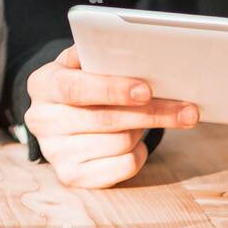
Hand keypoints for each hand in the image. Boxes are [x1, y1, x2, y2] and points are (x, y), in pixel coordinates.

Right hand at [24, 45, 198, 187]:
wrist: (58, 118)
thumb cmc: (78, 84)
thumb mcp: (77, 63)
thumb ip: (95, 55)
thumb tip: (130, 51)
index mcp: (41, 85)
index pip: (75, 88)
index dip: (111, 89)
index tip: (146, 90)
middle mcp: (41, 120)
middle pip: (104, 119)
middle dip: (150, 113)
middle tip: (187, 110)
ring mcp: (55, 152)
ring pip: (118, 144)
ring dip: (143, 131)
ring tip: (149, 118)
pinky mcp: (72, 176)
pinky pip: (122, 166)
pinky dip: (139, 153)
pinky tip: (136, 140)